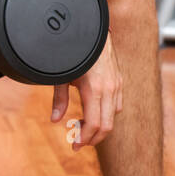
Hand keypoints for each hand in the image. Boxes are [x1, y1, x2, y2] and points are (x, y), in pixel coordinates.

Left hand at [49, 33, 122, 150]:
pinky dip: (107, 115)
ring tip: (81, 127)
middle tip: (77, 142)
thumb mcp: (62, 75)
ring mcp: (117, 85)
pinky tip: (93, 112)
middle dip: (92, 139)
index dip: (84, 139)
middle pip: (106, 127)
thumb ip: (59, 99)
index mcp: (94, 89)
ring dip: (99, 127)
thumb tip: (55, 121)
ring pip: (113, 117)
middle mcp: (110, 89)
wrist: (93, 29)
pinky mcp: (120, 81)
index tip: (74, 146)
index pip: (94, 125)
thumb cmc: (74, 51)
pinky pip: (118, 105)